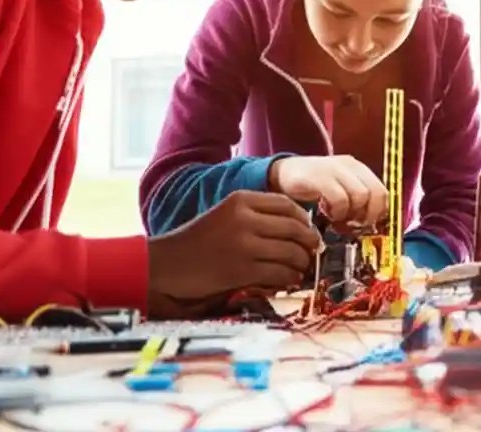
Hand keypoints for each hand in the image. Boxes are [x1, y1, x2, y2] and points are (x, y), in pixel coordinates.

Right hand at [146, 191, 321, 317]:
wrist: (166, 266)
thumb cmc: (198, 243)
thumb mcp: (225, 216)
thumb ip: (256, 216)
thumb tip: (298, 228)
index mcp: (240, 200)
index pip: (287, 205)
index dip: (304, 220)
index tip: (308, 231)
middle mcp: (244, 218)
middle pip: (294, 228)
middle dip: (309, 243)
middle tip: (313, 252)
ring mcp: (244, 244)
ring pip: (291, 252)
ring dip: (302, 263)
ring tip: (301, 269)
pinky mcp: (242, 270)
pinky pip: (280, 273)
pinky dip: (289, 278)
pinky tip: (288, 281)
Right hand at [269, 155, 387, 226]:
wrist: (282, 174)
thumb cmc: (314, 187)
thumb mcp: (340, 190)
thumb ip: (356, 201)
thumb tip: (372, 223)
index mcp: (359, 168)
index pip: (383, 191)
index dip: (378, 212)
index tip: (367, 225)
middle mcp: (350, 166)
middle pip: (375, 193)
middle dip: (367, 215)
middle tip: (352, 224)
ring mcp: (335, 169)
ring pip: (360, 196)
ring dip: (351, 213)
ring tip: (337, 217)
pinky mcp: (319, 177)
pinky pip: (340, 198)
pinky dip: (337, 211)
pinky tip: (327, 213)